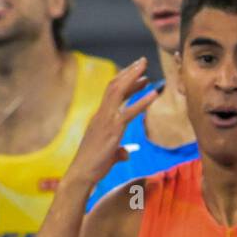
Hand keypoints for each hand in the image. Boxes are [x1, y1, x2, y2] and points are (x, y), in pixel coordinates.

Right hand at [59, 57, 159, 189]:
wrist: (82, 174)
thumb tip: (125, 154)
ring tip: (146, 68)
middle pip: (114, 86)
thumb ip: (117, 151)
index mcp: (99, 118)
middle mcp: (101, 114)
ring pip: (118, 91)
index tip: (138, 75)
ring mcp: (106, 120)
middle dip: (129, 72)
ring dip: (133, 77)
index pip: (111, 93)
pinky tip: (154, 93)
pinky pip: (129, 112)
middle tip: (142, 62)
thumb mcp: (108, 155)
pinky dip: (142, 101)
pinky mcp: (112, 130)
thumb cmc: (93, 167)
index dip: (125, 82)